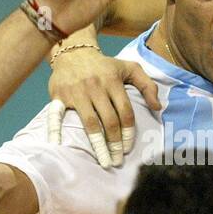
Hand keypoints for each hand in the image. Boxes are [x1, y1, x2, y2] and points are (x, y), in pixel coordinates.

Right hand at [47, 49, 159, 166]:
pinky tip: (57, 146)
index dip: (128, 133)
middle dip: (115, 144)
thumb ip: (147, 85)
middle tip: (117, 160)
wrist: (74, 52)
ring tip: (104, 161)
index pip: (125, 112)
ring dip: (98, 145)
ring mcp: (76, 92)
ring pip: (90, 123)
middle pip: (109, 121)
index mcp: (113, 82)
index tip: (128, 148)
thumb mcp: (130, 68)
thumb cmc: (104, 65)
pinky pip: (56, 115)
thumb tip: (158, 107)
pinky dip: (55, 130)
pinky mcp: (59, 96)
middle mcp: (95, 87)